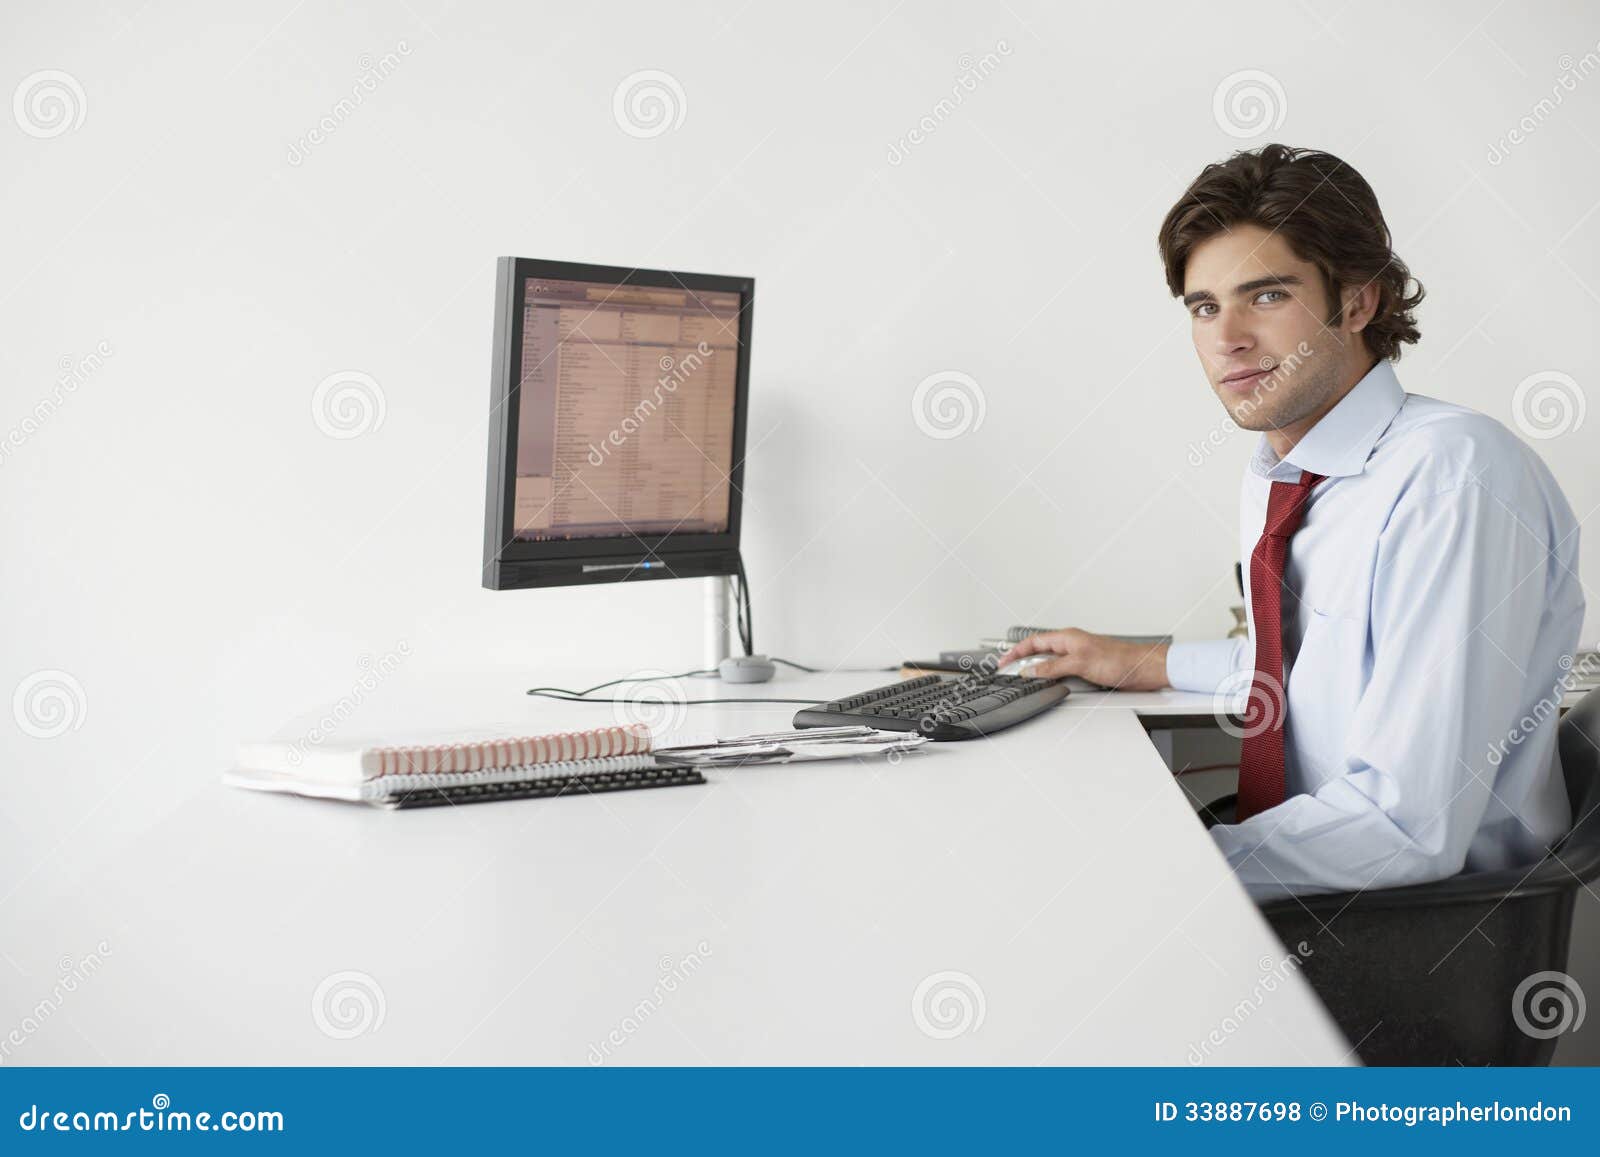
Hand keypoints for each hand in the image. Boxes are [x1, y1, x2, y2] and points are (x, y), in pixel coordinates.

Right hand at [996, 628, 1170, 690]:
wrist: (1143, 669)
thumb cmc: (1120, 659)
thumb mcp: (1080, 662)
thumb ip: (1053, 666)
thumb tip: (1031, 670)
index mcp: (1067, 637)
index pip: (1033, 642)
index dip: (1015, 652)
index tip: (1003, 663)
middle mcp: (1071, 645)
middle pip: (1038, 652)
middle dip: (1021, 660)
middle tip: (1008, 672)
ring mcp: (1078, 657)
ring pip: (1049, 662)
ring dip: (1036, 669)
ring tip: (1023, 678)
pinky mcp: (1086, 669)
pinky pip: (1061, 671)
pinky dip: (1050, 676)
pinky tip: (1048, 683)